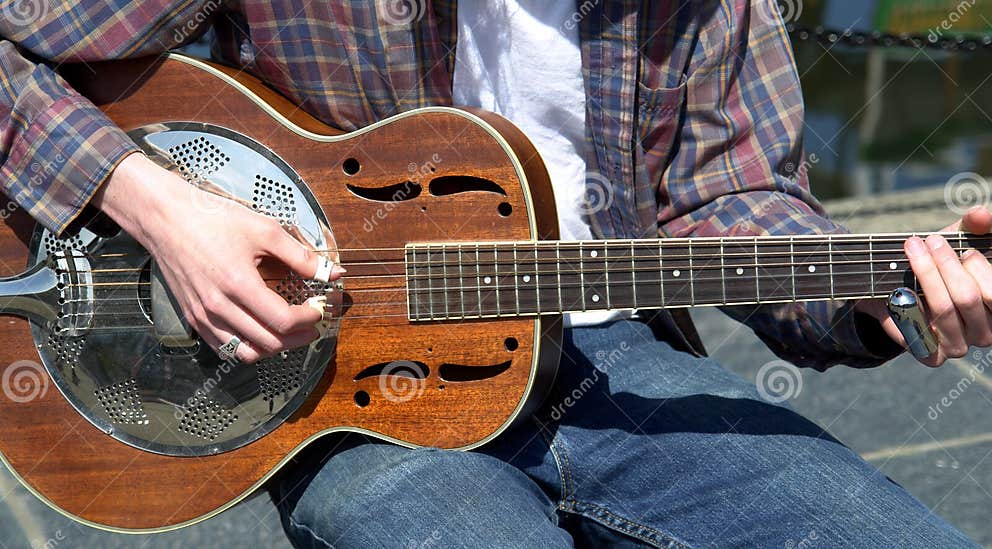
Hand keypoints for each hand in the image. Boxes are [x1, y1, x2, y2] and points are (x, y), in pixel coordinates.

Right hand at [94, 153, 343, 361]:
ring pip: (246, 352)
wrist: (166, 219)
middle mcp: (218, 306)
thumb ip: (301, 256)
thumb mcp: (264, 230)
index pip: (282, 320)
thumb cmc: (213, 219)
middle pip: (268, 342)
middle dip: (297, 337)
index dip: (308, 318)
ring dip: (274, 347)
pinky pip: (224, 348)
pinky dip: (247, 347)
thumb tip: (332, 272)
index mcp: (238, 284)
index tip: (318, 308)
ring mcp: (203, 316)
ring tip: (289, 332)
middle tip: (311, 324)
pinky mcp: (193, 319)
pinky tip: (260, 332)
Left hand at [857, 206, 991, 366]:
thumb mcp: (958, 239)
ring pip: (943, 309)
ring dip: (925, 274)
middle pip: (967, 298)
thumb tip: (981, 213)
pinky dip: (909, 304)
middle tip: (929, 241)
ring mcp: (959, 346)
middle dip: (946, 266)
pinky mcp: (932, 355)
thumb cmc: (938, 264)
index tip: (963, 250)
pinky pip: (920, 329)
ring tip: (913, 249)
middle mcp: (986, 332)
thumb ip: (974, 226)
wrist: (896, 287)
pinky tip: (901, 286)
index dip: (980, 268)